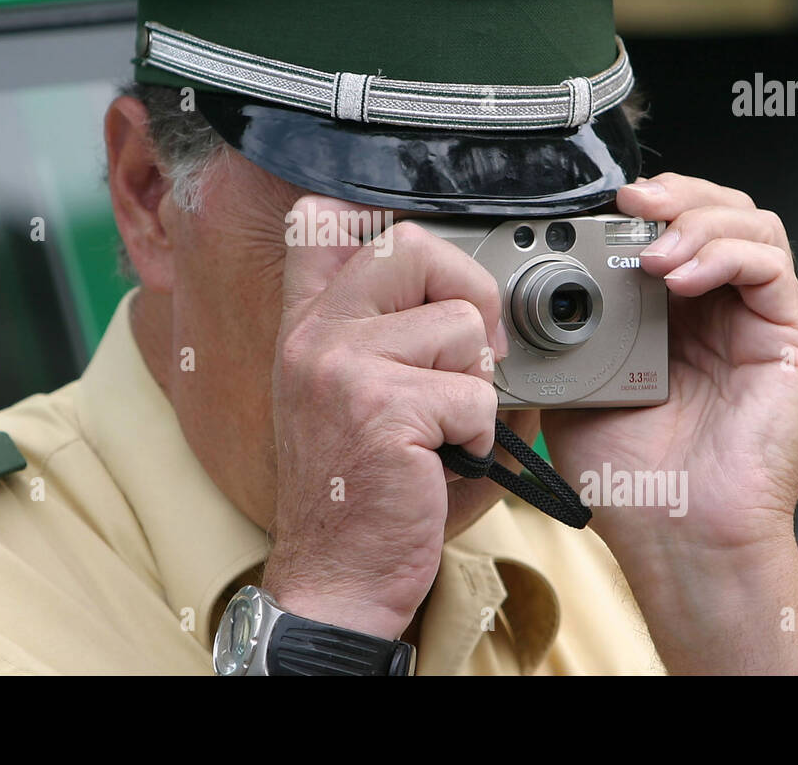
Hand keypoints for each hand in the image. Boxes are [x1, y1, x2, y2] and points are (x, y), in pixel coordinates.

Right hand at [263, 196, 507, 639]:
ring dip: (477, 383)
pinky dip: (483, 435)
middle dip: (467, 291)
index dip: (381, 221)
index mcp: (307, 326)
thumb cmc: (363, 491)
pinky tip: (447, 461)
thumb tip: (490, 301)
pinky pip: (477, 394)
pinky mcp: (380, 408)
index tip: (422, 267)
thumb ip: (404, 337)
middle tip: (471, 354)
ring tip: (444, 426)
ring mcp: (341, 367)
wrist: (337, 576)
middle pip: (410, 244)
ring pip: (460, 325)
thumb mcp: (360, 397)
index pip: (318, 221)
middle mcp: (315, 334)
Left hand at [537, 172, 797, 671]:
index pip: (664, 226)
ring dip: (697, 220)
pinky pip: (770, 267)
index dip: (636, 205)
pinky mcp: (784, 337)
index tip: (590, 207)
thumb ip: (559, 335)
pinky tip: (683, 278)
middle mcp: (712, 309)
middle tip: (627, 203)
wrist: (673, 534)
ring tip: (654, 250)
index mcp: (663, 314)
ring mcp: (750, 320)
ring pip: (748, 223)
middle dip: (670, 192)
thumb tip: (522, 286)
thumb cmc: (628, 476)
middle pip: (713, 209)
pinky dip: (726, 254)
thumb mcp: (570, 387)